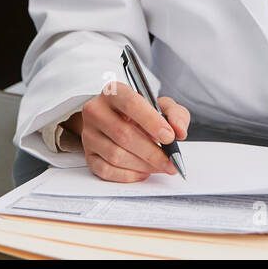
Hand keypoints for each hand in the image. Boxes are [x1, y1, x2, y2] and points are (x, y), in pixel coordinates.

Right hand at [65, 91, 189, 182]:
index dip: (152, 122)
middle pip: (123, 134)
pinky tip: (143, 171)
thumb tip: (178, 131)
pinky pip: (107, 170)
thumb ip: (175, 114)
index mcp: (114, 92)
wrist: (117, 121)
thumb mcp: (161, 106)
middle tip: (170, 161)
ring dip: (143, 165)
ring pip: (115, 155)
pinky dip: (129, 175)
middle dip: (152, 152)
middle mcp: (96, 111)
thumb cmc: (140, 114)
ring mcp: (89, 134)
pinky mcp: (88, 155)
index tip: (169, 137)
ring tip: (159, 166)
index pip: (131, 104)